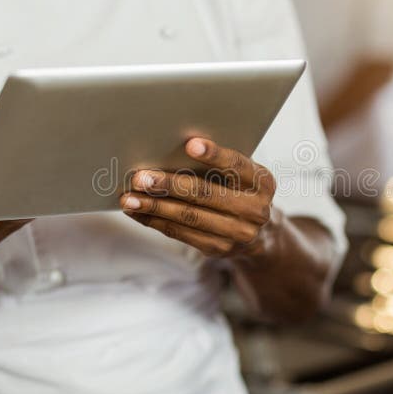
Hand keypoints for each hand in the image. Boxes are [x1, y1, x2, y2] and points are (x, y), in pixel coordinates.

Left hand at [120, 138, 276, 257]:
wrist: (260, 235)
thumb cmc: (240, 191)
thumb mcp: (242, 176)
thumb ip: (219, 163)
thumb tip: (170, 147)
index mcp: (262, 182)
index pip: (236, 165)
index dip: (214, 155)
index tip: (190, 145)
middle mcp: (254, 209)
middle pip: (206, 193)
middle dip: (169, 184)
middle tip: (140, 177)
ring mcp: (237, 233)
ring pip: (189, 217)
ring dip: (155, 207)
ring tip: (129, 198)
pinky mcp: (218, 248)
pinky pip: (181, 234)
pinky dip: (155, 221)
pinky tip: (138, 212)